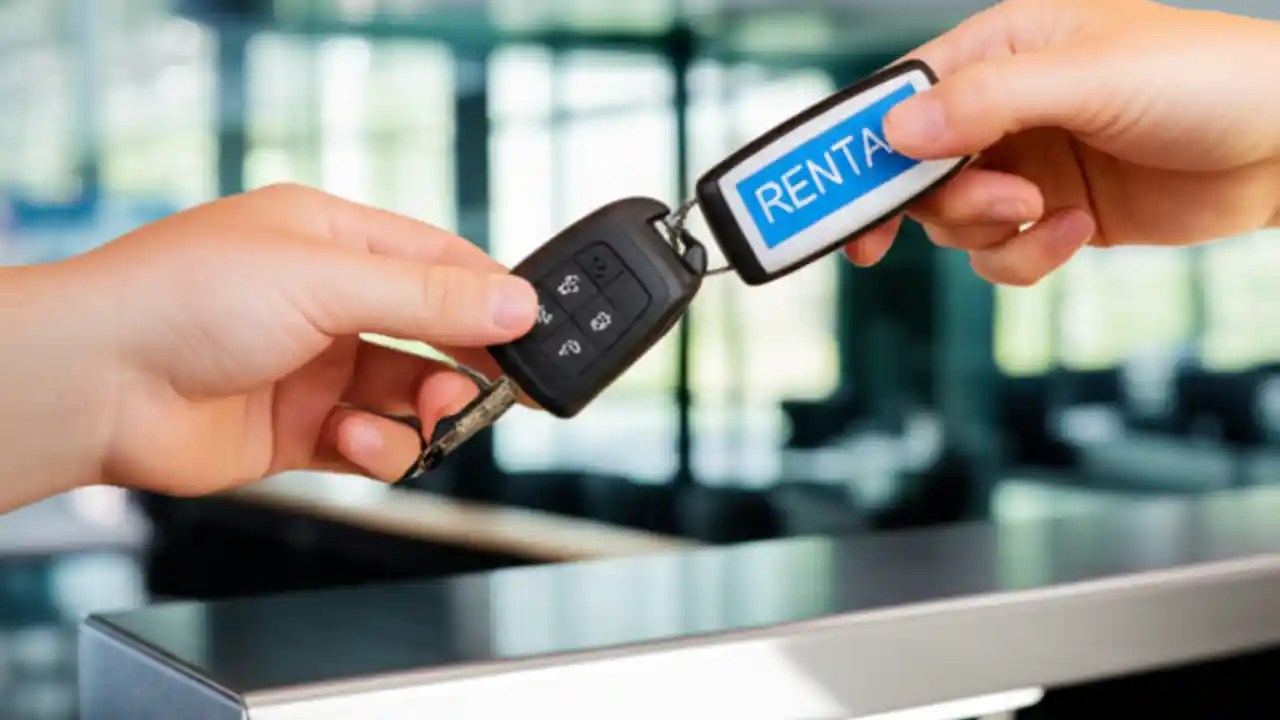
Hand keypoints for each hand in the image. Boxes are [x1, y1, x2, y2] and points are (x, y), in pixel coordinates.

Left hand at [0, 184, 537, 508]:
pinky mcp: (295, 431)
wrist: (94, 383)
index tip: (536, 329)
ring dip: (426, 411)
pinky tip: (358, 443)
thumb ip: (431, 297)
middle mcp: (323, 301)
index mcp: (331, 239)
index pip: (438, 259)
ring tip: (428, 419)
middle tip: (497, 390)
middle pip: (430, 332)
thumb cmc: (184, 300)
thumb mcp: (327, 280)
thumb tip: (518, 302)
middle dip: (466, 363)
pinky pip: (367, 443)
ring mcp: (310, 368)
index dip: (491, 294)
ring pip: (405, 394)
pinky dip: (377, 449)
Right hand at [846, 0, 1279, 284]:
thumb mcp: (1091, 77)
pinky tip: (1078, 228)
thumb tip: (893, 132)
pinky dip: (1027, 255)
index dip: (856, 148)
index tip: (832, 200)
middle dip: (933, 202)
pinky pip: (1000, 253)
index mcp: (997, 51)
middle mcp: (999, 109)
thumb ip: (987, 102)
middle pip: (912, 169)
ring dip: (989, 229)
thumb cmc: (1207, 79)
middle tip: (970, 217)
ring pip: (952, 220)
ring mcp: (1023, 164)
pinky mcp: (1050, 215)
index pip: (899, 96)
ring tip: (1046, 210)